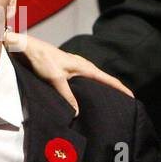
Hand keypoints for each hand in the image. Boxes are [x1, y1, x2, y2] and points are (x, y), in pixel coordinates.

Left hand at [6, 32, 132, 114]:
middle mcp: (83, 66)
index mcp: (85, 67)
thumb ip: (67, 96)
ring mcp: (75, 68)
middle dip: (115, 91)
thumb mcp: (55, 79)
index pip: (109, 79)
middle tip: (124, 105)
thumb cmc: (41, 59)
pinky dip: (89, 90)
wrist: (26, 48)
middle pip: (104, 80)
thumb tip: (77, 113)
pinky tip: (85, 99)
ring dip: (102, 91)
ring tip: (107, 104)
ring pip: (94, 81)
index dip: (122, 89)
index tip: (133, 98)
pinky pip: (84, 82)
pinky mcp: (67, 71)